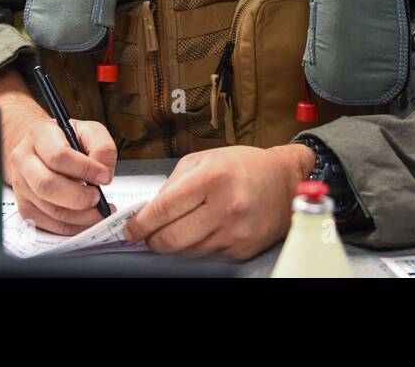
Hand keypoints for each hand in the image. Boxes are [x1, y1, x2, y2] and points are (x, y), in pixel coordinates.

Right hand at [4, 113, 118, 235]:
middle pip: (47, 186)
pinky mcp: (25, 207)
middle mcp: (24, 160)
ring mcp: (22, 186)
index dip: (85, 170)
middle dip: (79, 197)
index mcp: (39, 136)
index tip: (104, 176)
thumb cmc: (65, 140)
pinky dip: (72, 226)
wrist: (41, 149)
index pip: (58, 156)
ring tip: (99, 211)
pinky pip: (49, 224)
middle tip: (98, 197)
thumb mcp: (88, 131)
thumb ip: (102, 147)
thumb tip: (104, 173)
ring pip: (50, 209)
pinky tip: (87, 219)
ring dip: (81, 216)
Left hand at [124, 143, 314, 261]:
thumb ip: (174, 183)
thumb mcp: (204, 159)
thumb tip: (149, 210)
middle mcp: (225, 207)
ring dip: (174, 245)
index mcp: (212, 178)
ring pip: (186, 252)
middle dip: (152, 240)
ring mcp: (234, 233)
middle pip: (171, 238)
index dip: (141, 224)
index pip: (164, 209)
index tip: (130, 230)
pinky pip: (206, 257)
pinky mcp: (242, 250)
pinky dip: (196, 248)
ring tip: (176, 230)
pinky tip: (200, 233)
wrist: (284, 182)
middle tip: (148, 236)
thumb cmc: (244, 166)